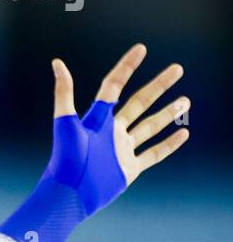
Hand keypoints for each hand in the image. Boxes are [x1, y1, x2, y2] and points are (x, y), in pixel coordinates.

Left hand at [47, 43, 189, 215]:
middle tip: (177, 69)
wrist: (69, 193)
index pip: (114, 85)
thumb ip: (63, 92)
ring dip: (168, 113)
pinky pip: (154, 154)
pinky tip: (184, 133)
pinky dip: (170, 144)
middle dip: (159, 85)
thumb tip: (56, 62)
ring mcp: (122, 150)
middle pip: (140, 102)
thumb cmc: (64, 157)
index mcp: (98, 118)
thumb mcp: (64, 121)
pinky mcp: (130, 168)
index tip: (141, 48)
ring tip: (186, 100)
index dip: (128, 66)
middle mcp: (112, 131)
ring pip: (150, 126)